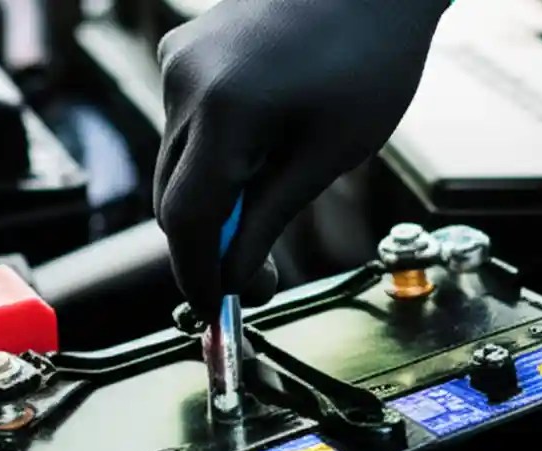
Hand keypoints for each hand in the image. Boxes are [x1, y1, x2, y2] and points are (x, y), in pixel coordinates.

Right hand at [154, 0, 450, 316]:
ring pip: (175, 163)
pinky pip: (183, 125)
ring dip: (210, 198)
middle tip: (254, 279)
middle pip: (172, 196)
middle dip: (207, 245)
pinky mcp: (182, 50)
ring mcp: (178, 61)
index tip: (214, 310)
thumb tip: (232, 276)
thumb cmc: (369, 57)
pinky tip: (258, 148)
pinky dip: (210, 155)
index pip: (186, 218)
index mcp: (224, 110)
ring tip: (268, 201)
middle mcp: (184, 82)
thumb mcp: (328, 154)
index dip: (196, 274)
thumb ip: (268, 219)